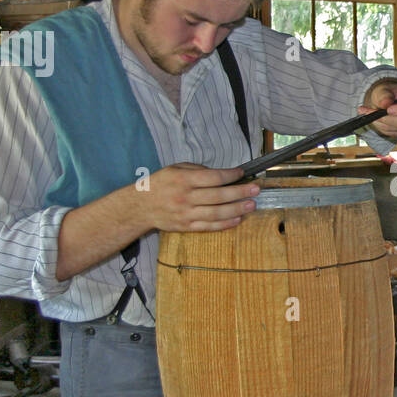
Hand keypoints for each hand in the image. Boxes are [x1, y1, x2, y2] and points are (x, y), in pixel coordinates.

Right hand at [139, 162, 259, 231]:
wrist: (141, 206)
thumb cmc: (161, 184)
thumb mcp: (176, 169)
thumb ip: (198, 170)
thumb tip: (221, 174)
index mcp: (183, 179)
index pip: (213, 177)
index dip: (230, 175)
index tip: (242, 173)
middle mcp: (185, 197)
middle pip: (218, 196)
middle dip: (240, 193)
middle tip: (256, 190)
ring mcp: (186, 214)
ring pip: (216, 213)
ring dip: (237, 209)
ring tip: (251, 205)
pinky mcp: (186, 226)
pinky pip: (209, 226)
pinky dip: (225, 224)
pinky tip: (237, 219)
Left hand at [360, 82, 396, 140]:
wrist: (387, 100)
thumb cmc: (388, 92)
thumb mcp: (384, 89)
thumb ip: (384, 94)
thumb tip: (385, 104)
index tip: (388, 109)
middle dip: (385, 118)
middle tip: (368, 111)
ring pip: (396, 129)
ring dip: (379, 122)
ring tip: (367, 112)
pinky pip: (392, 133)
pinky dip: (380, 127)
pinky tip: (374, 119)